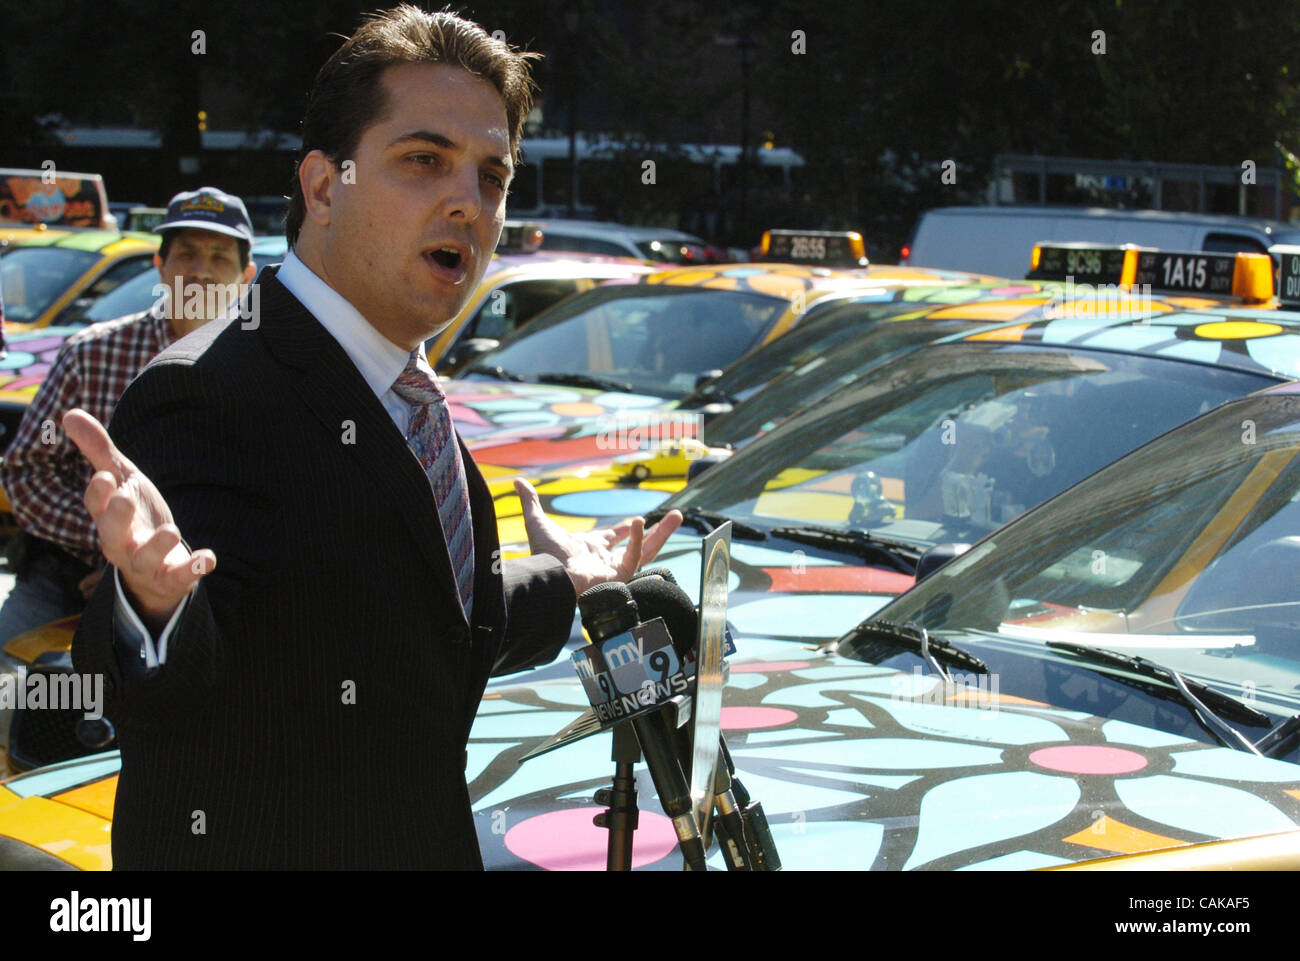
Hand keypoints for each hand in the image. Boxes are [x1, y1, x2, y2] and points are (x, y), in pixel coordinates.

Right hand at [62, 408, 215, 630]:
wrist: (155, 567)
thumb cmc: (135, 516)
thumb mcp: (123, 480)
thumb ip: (100, 451)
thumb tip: (69, 414)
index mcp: (108, 518)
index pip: (96, 508)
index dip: (98, 494)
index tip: (105, 477)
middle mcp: (122, 544)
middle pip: (112, 535)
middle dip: (116, 518)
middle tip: (124, 498)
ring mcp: (146, 564)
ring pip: (145, 560)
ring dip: (157, 547)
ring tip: (171, 530)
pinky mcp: (171, 578)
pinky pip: (180, 577)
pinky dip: (193, 568)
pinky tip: (208, 557)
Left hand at [513, 478, 681, 595]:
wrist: (548, 577)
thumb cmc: (542, 554)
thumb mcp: (537, 521)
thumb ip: (531, 501)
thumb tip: (518, 482)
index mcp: (590, 548)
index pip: (614, 539)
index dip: (626, 530)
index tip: (637, 520)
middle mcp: (604, 560)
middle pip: (638, 545)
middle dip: (658, 531)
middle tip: (676, 517)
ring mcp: (613, 570)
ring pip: (646, 551)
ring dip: (662, 534)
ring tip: (678, 517)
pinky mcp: (618, 577)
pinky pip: (634, 557)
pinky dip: (637, 540)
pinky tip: (639, 522)